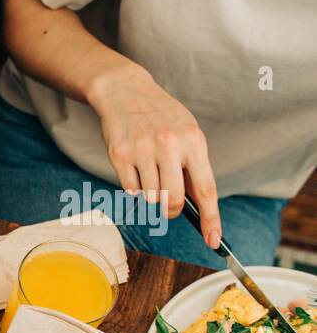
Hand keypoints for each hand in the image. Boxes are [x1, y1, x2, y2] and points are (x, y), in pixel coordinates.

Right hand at [89, 63, 221, 246]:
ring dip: (151, 197)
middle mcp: (169, 146)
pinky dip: (134, 188)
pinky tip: (135, 169)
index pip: (206, 189)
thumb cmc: (160, 116)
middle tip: (170, 207)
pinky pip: (130, 190)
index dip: (211, 218)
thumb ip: (192, 165)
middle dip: (172, 211)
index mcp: (193, 141)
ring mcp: (142, 150)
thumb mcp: (187, 133)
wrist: (126, 92)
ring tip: (150, 176)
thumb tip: (195, 203)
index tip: (213, 240)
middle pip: (173, 200)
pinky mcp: (119, 155)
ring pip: (150, 198)